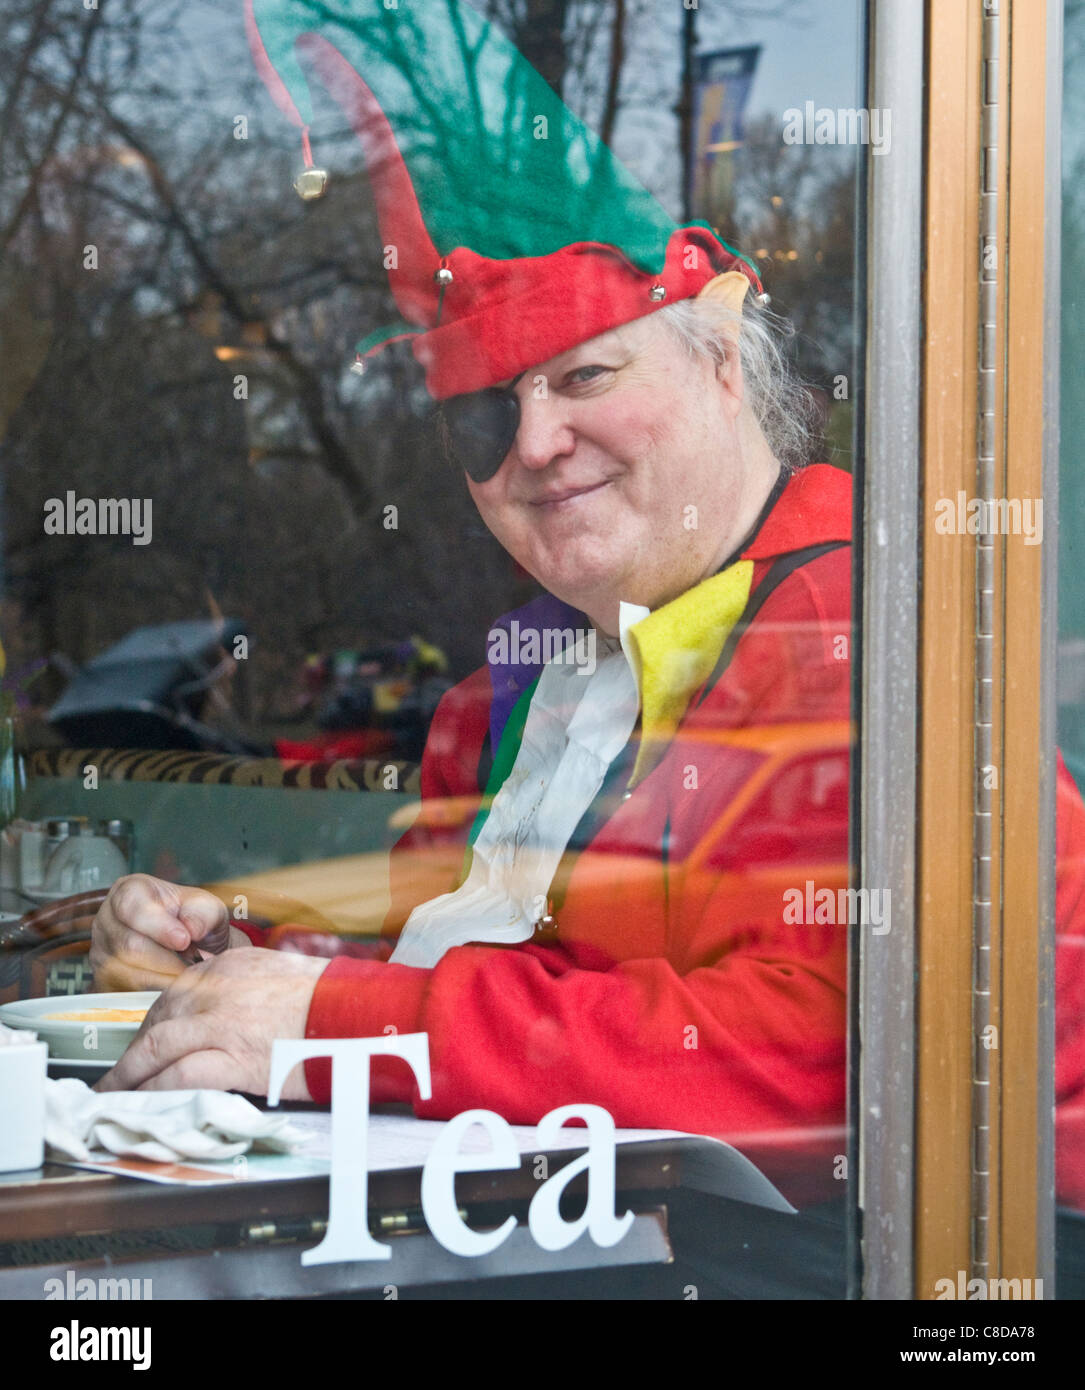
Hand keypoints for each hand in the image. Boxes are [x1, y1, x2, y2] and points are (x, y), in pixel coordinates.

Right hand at [90, 874, 244, 992]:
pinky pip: (126, 992)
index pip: (131, 907)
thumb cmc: (193, 921)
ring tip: (187, 972)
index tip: (184, 941)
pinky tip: (174, 985)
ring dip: (164, 977)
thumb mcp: (207, 909)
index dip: (158, 926)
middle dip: (167, 959)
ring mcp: (100, 951)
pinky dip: (155, 991)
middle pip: (129, 946)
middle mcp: (106, 920)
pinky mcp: (103, 980)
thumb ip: (204, 913)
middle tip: (194, 962)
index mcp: (129, 892)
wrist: (189, 948)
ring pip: (126, 972)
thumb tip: (191, 929)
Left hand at [95, 948, 329, 1096]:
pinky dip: (152, 1091)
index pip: (179, 991)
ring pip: (157, 1047)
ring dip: (129, 1073)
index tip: (150, 1036)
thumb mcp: (286, 976)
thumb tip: (239, 1014)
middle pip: (160, 1016)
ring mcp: (222, 1022)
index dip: (158, 1019)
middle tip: (126, 1068)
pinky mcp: (232, 1058)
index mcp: (233, 964)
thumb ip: (252, 989)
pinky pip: (177, 1076)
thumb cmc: (335, 999)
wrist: (360, 1013)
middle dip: (137, 1046)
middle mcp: (219, 988)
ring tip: (116, 1091)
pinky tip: (141, 1103)